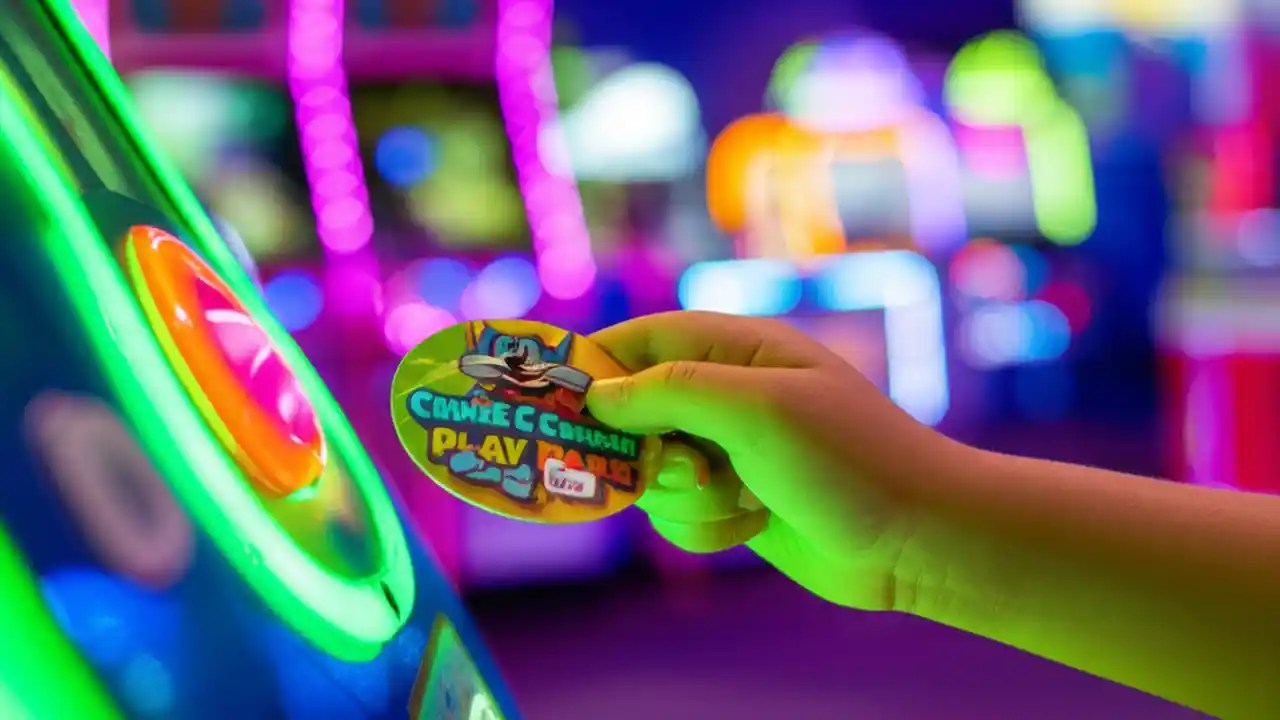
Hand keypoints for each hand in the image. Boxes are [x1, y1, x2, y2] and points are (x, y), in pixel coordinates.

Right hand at [587, 311, 967, 610]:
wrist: (916, 540)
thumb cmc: (848, 458)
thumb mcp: (758, 408)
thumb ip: (672, 391)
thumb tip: (599, 394)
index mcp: (739, 350)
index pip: (644, 339)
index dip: (597, 362)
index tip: (556, 396)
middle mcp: (729, 396)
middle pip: (635, 412)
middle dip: (643, 449)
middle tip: (673, 470)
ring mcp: (730, 453)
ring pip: (653, 473)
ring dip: (682, 498)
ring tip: (737, 500)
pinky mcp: (734, 503)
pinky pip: (678, 515)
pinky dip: (704, 527)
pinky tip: (752, 526)